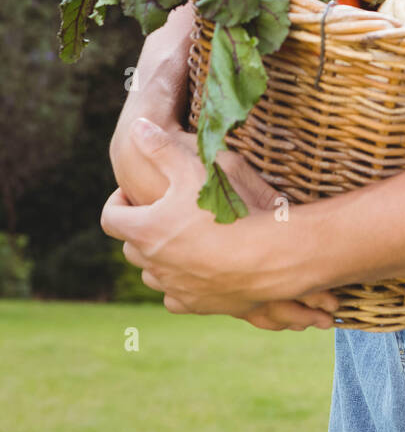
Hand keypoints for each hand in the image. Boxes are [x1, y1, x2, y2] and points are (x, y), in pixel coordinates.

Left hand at [102, 118, 339, 327]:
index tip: (132, 194)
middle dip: (139, 228)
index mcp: (146, 229)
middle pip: (130, 247)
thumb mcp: (193, 168)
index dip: (116, 202)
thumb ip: (161, 147)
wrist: (267, 256)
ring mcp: (174, 287)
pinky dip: (177, 283)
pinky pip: (174, 297)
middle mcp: (154, 263)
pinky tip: (195, 268)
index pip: (110, 218)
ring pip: (151, 274)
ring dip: (157, 257)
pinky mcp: (196, 304)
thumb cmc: (228, 209)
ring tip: (179, 239)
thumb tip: (136, 127)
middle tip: (160, 212)